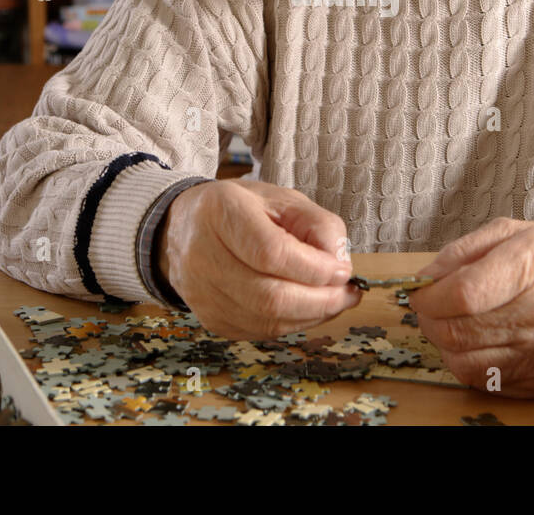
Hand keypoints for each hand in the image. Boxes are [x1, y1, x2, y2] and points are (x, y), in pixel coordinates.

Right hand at [157, 179, 360, 339]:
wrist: (186, 227)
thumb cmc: (241, 210)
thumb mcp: (284, 199)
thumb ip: (319, 225)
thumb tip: (338, 265)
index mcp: (222, 213)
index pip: (270, 253)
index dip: (314, 269)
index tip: (342, 271)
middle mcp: (203, 255)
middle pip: (269, 297)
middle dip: (321, 301)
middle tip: (347, 293)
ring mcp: (203, 293)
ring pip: (266, 321)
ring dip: (312, 316)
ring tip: (334, 301)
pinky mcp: (210, 319)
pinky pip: (260, 332)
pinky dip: (292, 324)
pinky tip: (306, 307)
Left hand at [406, 218, 533, 397]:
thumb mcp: (515, 232)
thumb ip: (463, 251)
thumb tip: (425, 277)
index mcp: (532, 265)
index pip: (461, 294)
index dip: (428, 296)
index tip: (420, 292)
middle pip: (457, 331)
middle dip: (430, 320)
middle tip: (431, 308)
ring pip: (464, 361)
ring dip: (445, 344)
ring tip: (452, 323)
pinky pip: (485, 379)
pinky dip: (468, 362)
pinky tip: (476, 342)